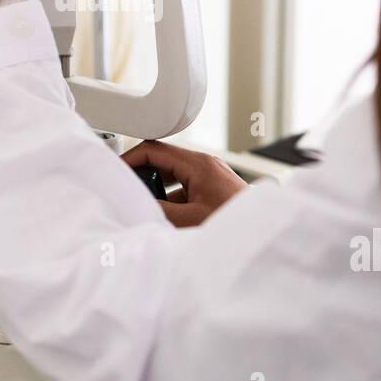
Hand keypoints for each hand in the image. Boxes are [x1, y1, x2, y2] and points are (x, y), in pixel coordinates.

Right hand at [121, 141, 245, 227]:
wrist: (263, 232)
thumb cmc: (235, 223)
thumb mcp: (189, 219)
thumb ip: (159, 209)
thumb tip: (136, 204)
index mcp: (198, 164)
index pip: (154, 149)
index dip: (131, 158)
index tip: (117, 170)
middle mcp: (204, 165)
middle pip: (162, 160)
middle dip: (142, 173)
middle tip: (127, 188)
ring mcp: (209, 176)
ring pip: (172, 176)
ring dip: (156, 188)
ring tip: (145, 205)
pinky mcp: (213, 189)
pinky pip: (183, 188)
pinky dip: (170, 199)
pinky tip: (166, 218)